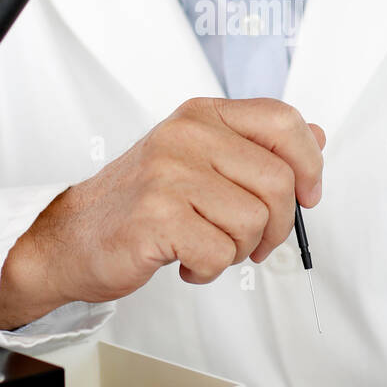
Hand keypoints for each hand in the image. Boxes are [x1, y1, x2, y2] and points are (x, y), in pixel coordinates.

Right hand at [0, 97, 324, 328]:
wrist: (70, 237)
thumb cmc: (138, 202)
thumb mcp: (200, 159)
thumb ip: (256, 146)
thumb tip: (316, 136)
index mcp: (202, 116)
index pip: (282, 121)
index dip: (308, 162)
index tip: (307, 195)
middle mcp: (186, 136)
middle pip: (278, 182)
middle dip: (275, 226)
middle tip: (251, 242)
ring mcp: (168, 174)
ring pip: (253, 222)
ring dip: (238, 251)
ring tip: (207, 246)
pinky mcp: (156, 217)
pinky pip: (219, 254)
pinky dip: (208, 270)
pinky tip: (185, 260)